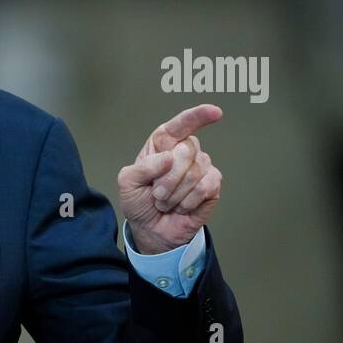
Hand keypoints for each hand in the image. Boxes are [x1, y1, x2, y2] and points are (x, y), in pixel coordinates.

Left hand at [117, 104, 223, 253]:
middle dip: (168, 178)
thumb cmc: (139, 202)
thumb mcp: (127, 183)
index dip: (197, 116)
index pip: (180, 125)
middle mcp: (184, 152)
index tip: (215, 112)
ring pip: (196, 171)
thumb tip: (168, 158)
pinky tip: (182, 207)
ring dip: (175, 194)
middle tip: (156, 193)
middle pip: (187, 150)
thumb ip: (142, 168)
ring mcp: (201, 167)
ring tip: (166, 202)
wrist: (150, 230)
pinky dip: (188, 201)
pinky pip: (207, 187)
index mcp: (163, 145)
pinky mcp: (212, 185)